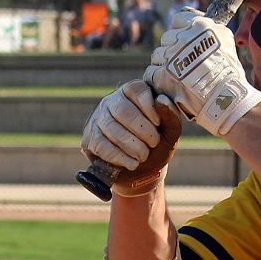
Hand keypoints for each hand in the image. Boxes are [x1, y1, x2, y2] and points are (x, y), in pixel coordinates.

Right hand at [82, 80, 181, 195]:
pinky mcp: (89, 138)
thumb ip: (170, 115)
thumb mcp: (170, 131)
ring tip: (143, 156)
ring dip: (131, 145)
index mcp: (132, 92)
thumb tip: (162, 100)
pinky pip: (101, 145)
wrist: (142, 170)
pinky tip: (132, 163)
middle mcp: (112, 101)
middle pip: (123, 110)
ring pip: (111, 128)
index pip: (137, 90)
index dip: (149, 107)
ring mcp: (98, 118)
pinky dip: (119, 157)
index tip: (158, 124)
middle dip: (142, 129)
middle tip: (153, 143)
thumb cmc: (157, 144)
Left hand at [145, 8, 260, 135]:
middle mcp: (183, 38)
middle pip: (167, 38)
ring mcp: (171, 57)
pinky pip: (150, 72)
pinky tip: (168, 84)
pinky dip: (156, 79)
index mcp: (199, 26)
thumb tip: (197, 19)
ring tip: (177, 76)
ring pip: (157, 55)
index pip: (178, 20)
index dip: (181, 32)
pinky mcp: (161, 76)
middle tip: (183, 64)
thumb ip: (210, 27)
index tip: (186, 43)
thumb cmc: (228, 71)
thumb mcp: (225, 39)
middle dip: (173, 50)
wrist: (225, 97)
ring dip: (164, 64)